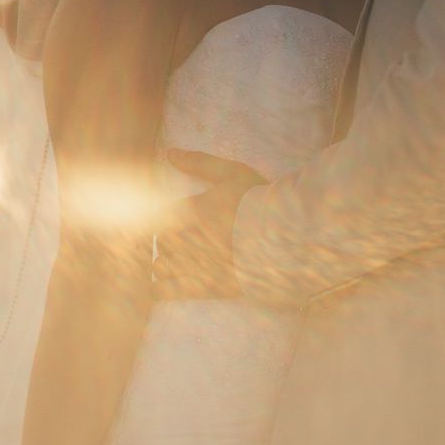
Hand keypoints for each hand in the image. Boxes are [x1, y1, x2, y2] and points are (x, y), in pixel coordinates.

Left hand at [152, 150, 263, 300]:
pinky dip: (162, 288)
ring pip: (161, 267)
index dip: (164, 221)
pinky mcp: (205, 287)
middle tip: (187, 242)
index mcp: (189, 210)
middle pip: (162, 244)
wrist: (287, 236)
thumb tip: (170, 153)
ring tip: (185, 264)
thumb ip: (199, 162)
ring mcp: (194, 264)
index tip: (177, 223)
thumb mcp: (232, 172)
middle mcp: (186, 237)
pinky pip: (168, 291)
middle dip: (169, 243)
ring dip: (167, 264)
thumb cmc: (259, 200)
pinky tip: (170, 285)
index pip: (158, 218)